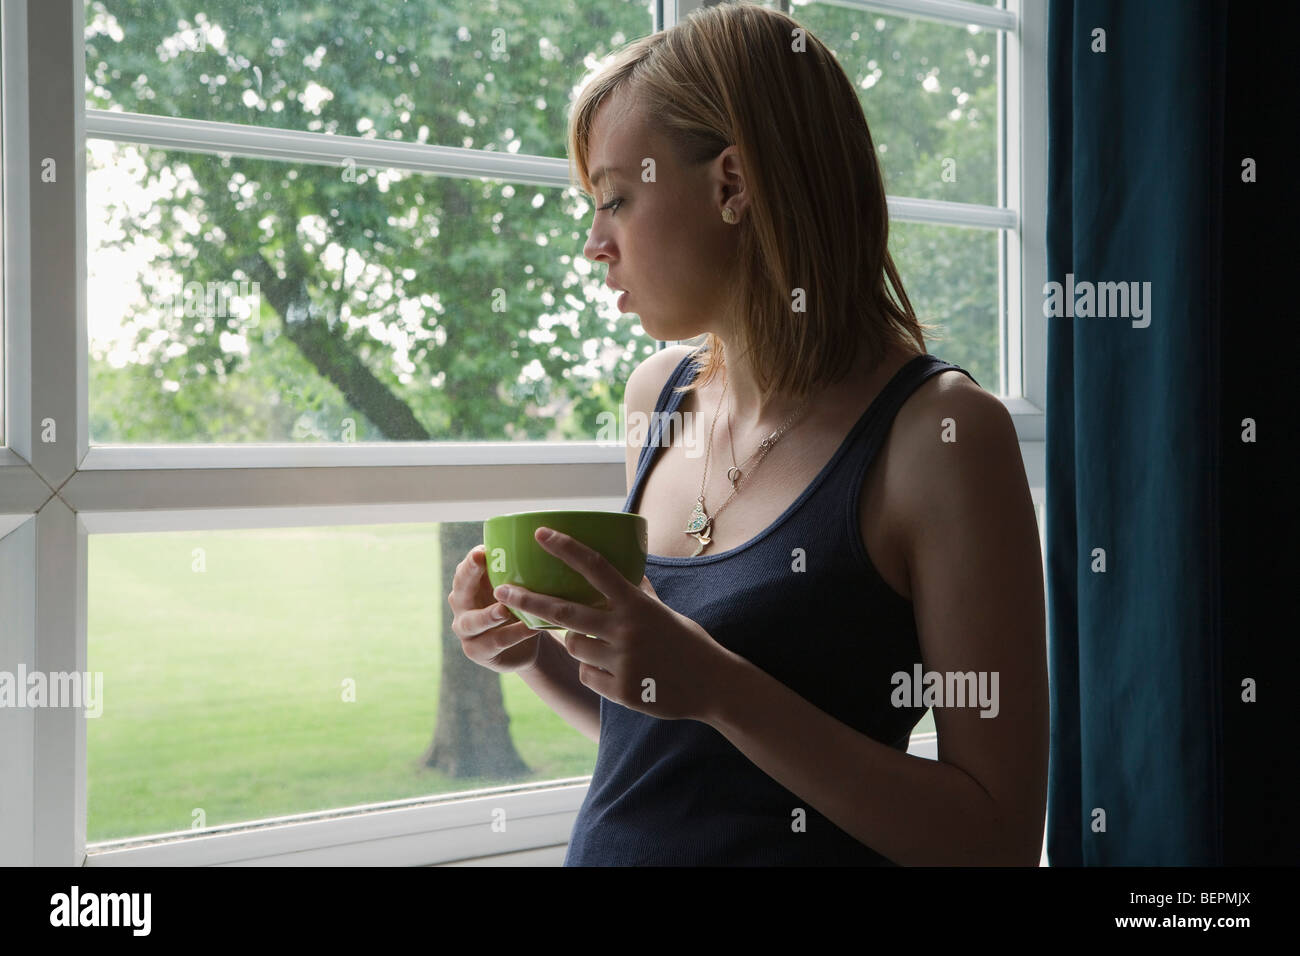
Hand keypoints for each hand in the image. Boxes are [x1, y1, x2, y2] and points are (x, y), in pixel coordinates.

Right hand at [448, 544, 544, 673]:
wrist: (525, 644)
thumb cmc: (521, 605)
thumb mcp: (519, 584)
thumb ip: (521, 566)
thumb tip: (548, 534)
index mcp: (470, 584)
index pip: (464, 569)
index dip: (471, 560)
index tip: (483, 551)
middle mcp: (462, 605)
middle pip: (460, 590)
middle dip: (469, 575)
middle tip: (482, 562)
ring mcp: (466, 630)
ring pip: (472, 621)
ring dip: (488, 614)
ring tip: (504, 609)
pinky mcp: (477, 651)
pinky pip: (493, 642)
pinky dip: (511, 634)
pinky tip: (529, 627)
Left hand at [493, 527, 730, 721]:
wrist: (712, 686)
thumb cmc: (687, 642)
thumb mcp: (663, 611)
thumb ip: (639, 592)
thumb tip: (626, 566)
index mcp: (636, 604)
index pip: (596, 568)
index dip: (566, 548)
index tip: (540, 534)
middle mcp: (626, 630)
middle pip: (564, 611)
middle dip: (529, 600)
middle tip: (503, 592)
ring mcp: (621, 661)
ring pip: (574, 647)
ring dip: (578, 644)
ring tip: (604, 648)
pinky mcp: (619, 690)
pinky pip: (587, 675)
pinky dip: (594, 673)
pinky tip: (620, 675)